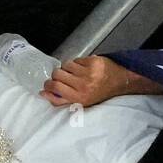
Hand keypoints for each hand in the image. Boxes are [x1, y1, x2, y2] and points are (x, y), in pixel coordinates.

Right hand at [41, 55, 162, 106]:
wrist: (119, 82)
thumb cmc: (98, 94)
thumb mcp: (80, 103)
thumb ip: (60, 100)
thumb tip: (43, 93)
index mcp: (79, 98)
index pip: (55, 87)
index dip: (48, 84)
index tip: (49, 83)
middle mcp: (83, 85)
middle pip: (57, 74)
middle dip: (56, 75)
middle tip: (62, 77)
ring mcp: (88, 72)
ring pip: (65, 65)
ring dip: (67, 68)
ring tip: (74, 72)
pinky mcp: (92, 61)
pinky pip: (75, 60)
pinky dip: (76, 63)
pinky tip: (83, 68)